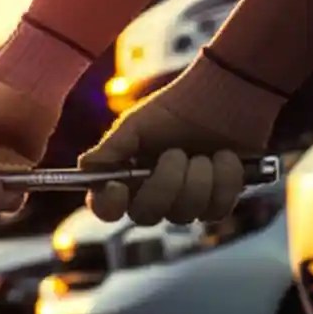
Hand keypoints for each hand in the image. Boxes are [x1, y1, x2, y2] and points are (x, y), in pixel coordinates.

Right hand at [78, 60, 280, 224]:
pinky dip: (224, 182)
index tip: (119, 186)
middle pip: (147, 216)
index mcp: (126, 177)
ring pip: (185, 215)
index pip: (106, 208)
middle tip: (178, 152)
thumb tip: (85, 167)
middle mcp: (152, 194)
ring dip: (199, 179)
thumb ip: (111, 148)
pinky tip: (225, 158)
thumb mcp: (137, 123)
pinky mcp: (218, 201)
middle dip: (165, 184)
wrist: (227, 97)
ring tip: (208, 153)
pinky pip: (216, 211)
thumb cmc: (178, 107)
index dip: (109, 205)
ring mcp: (185, 201)